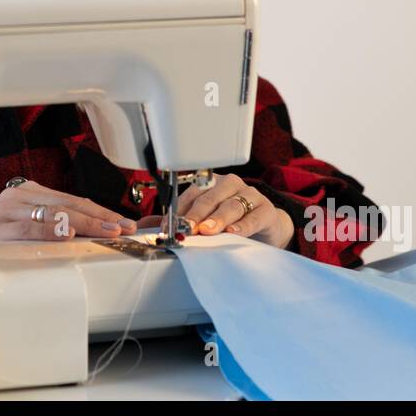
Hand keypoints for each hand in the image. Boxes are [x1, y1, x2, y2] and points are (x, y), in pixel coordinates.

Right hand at [0, 179, 138, 244]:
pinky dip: (51, 231)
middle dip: (100, 217)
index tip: (124, 223)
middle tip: (122, 228)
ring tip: (106, 231)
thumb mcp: (23, 222)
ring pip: (55, 214)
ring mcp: (9, 210)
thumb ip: (52, 223)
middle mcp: (21, 195)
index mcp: (30, 192)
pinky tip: (68, 233)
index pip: (74, 200)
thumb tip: (90, 232)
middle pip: (70, 204)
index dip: (102, 212)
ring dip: (85, 223)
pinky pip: (30, 228)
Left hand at [135, 174, 294, 248]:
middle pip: (209, 198)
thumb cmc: (232, 220)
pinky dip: (243, 224)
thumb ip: (180, 221)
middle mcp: (229, 185)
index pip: (190, 195)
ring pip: (231, 205)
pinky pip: (254, 216)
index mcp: (211, 185)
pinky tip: (234, 231)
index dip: (179, 211)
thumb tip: (149, 226)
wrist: (267, 226)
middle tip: (186, 228)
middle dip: (195, 215)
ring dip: (217, 218)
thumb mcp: (207, 219)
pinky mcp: (266, 210)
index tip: (169, 227)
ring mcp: (249, 195)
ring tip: (208, 230)